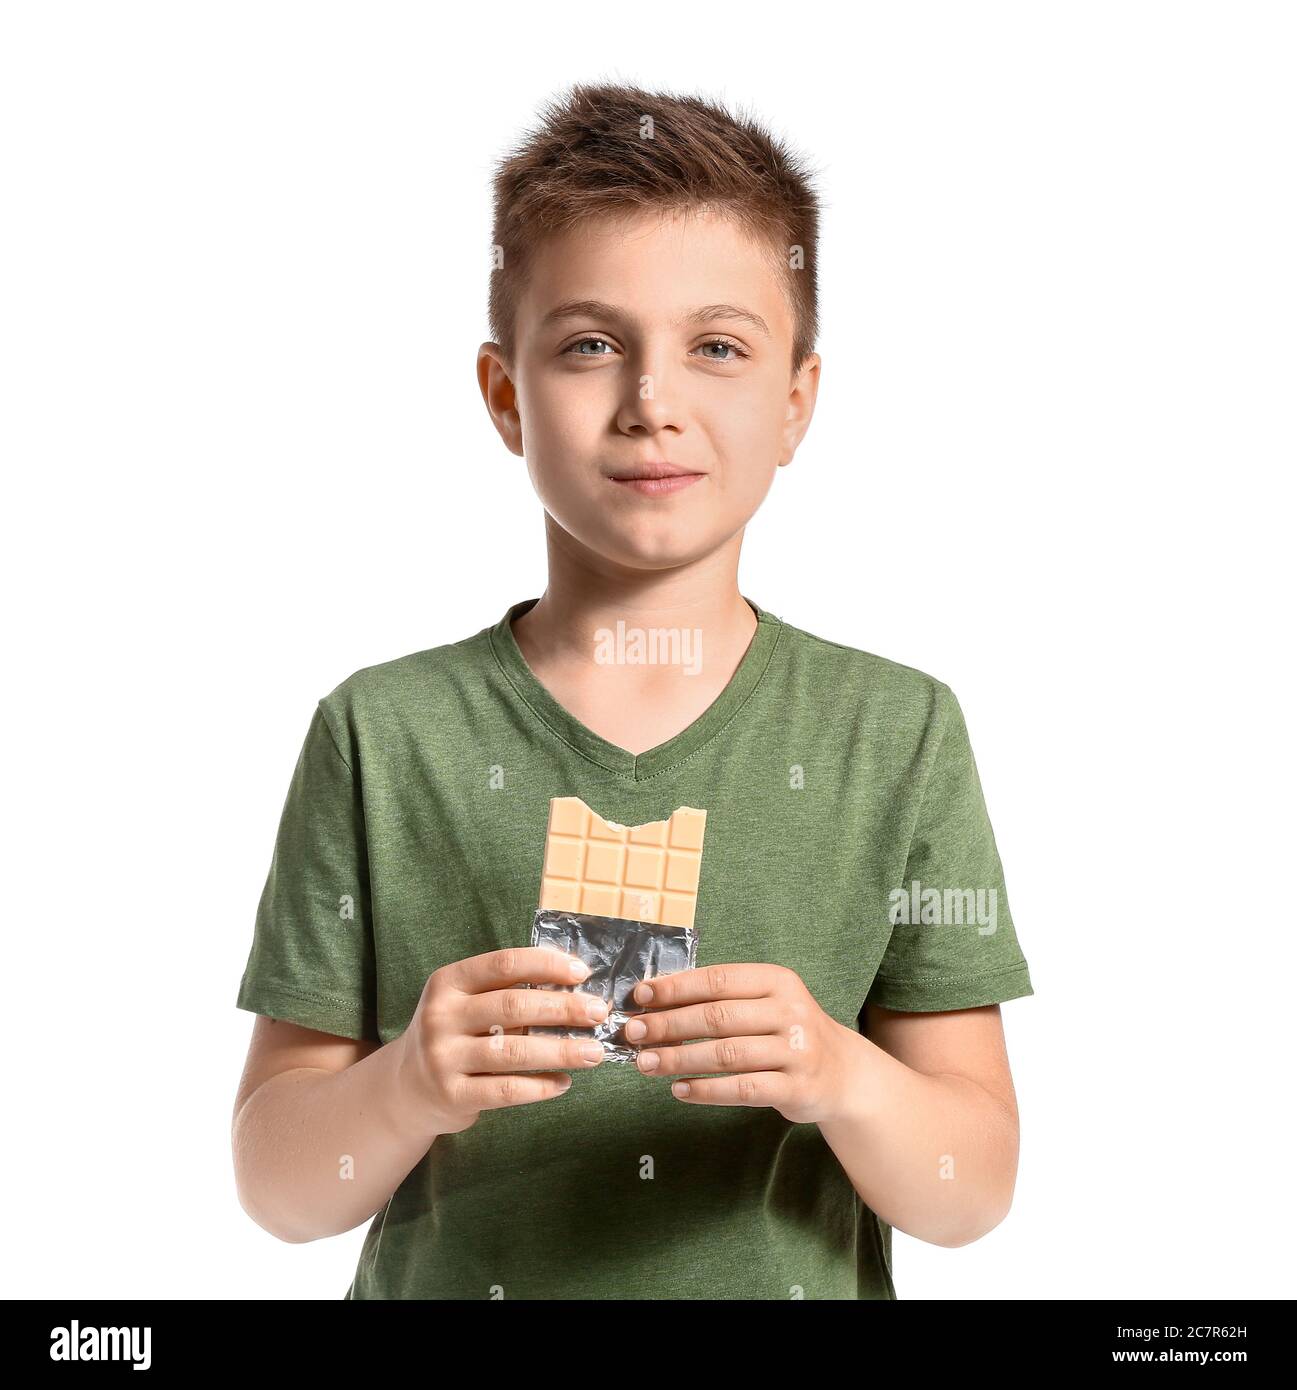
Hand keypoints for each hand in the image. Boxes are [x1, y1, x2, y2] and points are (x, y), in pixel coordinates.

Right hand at [396, 946, 609, 1134]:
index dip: (547, 965)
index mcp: (448, 982)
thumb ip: (506, 990)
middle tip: (599, 1012)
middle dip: (564, 1008)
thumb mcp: (465, 1002)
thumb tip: (574, 982)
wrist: (406, 1087)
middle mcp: (441, 1016)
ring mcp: (443, 1057)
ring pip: (514, 1052)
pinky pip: (506, 1091)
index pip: (504, 965)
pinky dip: (540, 1087)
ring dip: (561, 1051)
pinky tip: (563, 1083)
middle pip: (514, 1006)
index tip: (582, 972)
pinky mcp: (452, 1095)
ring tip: (594, 1052)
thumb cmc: (453, 1034)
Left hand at [624, 962, 858, 1123]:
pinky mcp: (797, 1088)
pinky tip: (679, 1090)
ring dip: (679, 1059)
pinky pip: (742, 1089)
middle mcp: (790, 1012)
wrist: (843, 1073)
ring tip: (646, 1064)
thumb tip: (655, 999)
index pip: (718, 980)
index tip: (640, 995)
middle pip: (717, 1017)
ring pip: (726, 1054)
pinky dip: (707, 1091)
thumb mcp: (765, 1003)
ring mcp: (797, 1051)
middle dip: (668, 1025)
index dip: (675, 987)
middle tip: (633, 1033)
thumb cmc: (787, 1033)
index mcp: (778, 981)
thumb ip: (721, 999)